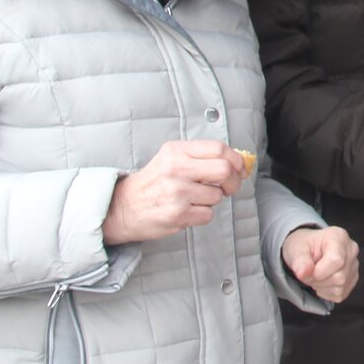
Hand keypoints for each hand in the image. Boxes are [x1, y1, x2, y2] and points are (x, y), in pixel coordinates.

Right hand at [103, 140, 245, 244]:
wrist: (123, 207)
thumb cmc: (154, 182)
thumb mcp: (172, 159)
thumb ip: (201, 157)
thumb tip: (240, 163)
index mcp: (176, 151)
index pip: (219, 148)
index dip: (236, 160)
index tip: (240, 169)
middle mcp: (176, 169)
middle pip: (224, 170)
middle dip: (233, 181)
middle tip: (228, 188)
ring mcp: (176, 192)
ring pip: (217, 196)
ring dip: (212, 200)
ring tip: (194, 199)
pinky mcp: (176, 214)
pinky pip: (207, 214)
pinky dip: (202, 215)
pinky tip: (187, 210)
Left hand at [283, 225, 359, 302]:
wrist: (309, 249)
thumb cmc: (304, 246)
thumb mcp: (296, 249)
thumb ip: (299, 261)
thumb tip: (303, 273)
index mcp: (338, 237)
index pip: (336, 261)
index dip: (319, 272)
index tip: (306, 272)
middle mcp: (351, 250)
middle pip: (340, 277)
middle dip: (318, 280)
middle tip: (308, 273)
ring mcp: (354, 265)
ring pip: (340, 287)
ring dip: (322, 287)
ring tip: (315, 276)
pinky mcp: (353, 278)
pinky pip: (341, 294)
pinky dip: (327, 292)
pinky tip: (322, 281)